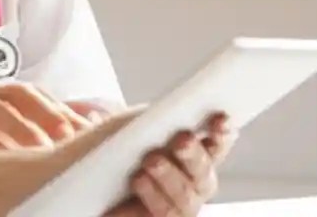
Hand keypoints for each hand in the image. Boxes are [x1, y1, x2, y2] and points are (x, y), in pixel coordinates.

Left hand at [106, 113, 238, 216]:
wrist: (94, 180)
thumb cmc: (120, 146)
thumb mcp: (136, 126)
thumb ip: (155, 119)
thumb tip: (166, 110)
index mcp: (198, 154)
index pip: (218, 143)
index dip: (222, 132)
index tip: (219, 118)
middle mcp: (196, 183)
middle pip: (203, 170)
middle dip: (193, 154)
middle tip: (181, 139)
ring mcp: (182, 207)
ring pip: (184, 195)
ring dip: (170, 175)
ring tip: (152, 160)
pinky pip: (162, 212)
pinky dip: (152, 194)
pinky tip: (139, 179)